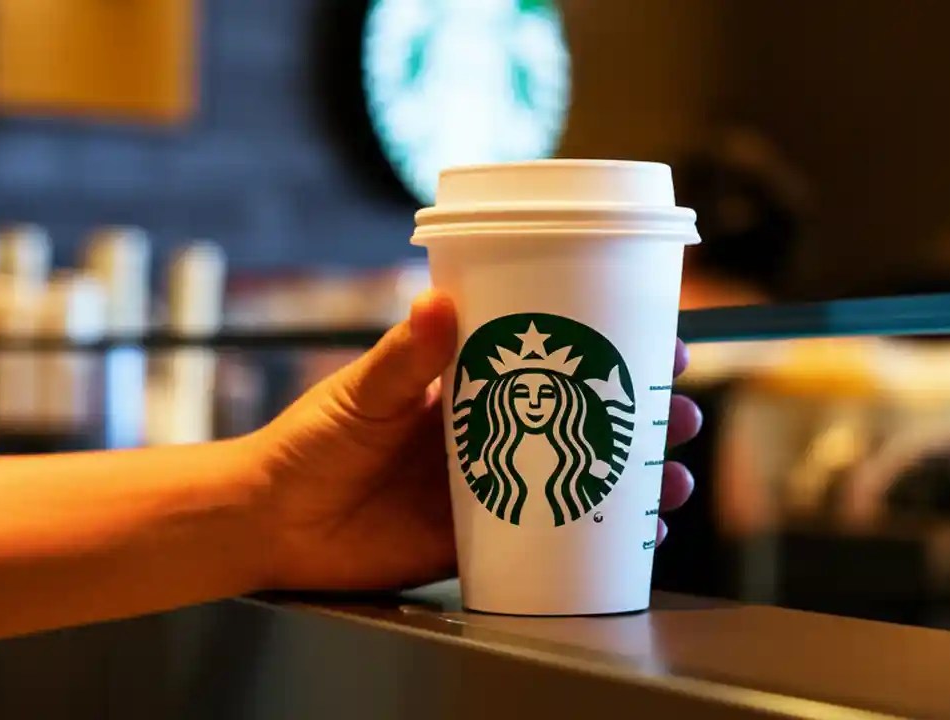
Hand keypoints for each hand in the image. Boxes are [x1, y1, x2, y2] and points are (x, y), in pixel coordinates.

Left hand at [249, 291, 702, 591]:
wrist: (268, 523)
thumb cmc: (307, 443)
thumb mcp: (360, 391)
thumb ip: (402, 356)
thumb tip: (436, 302)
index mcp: (466, 387)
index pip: (553, 361)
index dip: (608, 353)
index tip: (660, 343)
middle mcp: (488, 434)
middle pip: (582, 422)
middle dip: (640, 420)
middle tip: (680, 415)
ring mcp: (488, 489)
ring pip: (578, 479)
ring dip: (634, 478)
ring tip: (675, 478)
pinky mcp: (476, 543)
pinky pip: (547, 540)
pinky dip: (596, 537)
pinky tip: (636, 537)